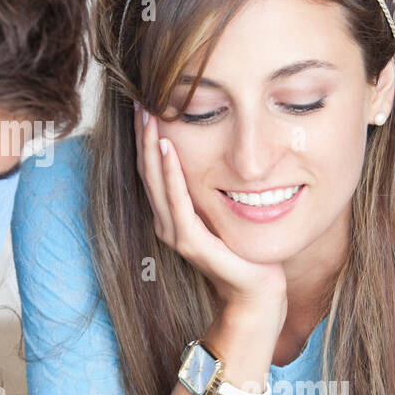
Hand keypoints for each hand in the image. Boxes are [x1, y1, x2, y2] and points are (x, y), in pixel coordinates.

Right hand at [134, 103, 287, 318]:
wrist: (255, 293)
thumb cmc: (245, 254)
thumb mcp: (223, 214)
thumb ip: (211, 193)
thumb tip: (216, 158)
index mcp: (171, 216)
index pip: (151, 171)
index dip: (145, 139)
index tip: (144, 107)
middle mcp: (166, 224)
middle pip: (147, 171)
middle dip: (143, 135)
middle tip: (139, 101)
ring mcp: (176, 234)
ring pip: (156, 181)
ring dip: (150, 146)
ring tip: (148, 116)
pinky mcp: (191, 241)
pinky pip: (177, 200)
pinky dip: (171, 172)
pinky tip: (168, 148)